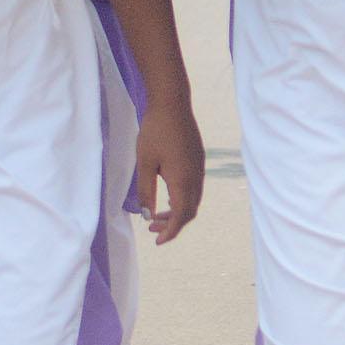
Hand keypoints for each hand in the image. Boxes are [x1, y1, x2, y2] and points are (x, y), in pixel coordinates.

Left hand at [134, 96, 204, 242]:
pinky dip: (182, 200)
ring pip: (193, 200)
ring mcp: (200, 168)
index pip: (181, 217)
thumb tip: (147, 215)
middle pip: (189, 211)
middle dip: (172, 224)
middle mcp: (196, 177)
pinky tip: (168, 197)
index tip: (157, 241)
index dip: (170, 232)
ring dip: (177, 212)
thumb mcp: (145, 163)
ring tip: (157, 215)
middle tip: (151, 229)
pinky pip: (195, 188)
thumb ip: (145, 191)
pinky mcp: (198, 160)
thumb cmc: (155, 131)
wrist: (172, 103)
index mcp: (183, 181)